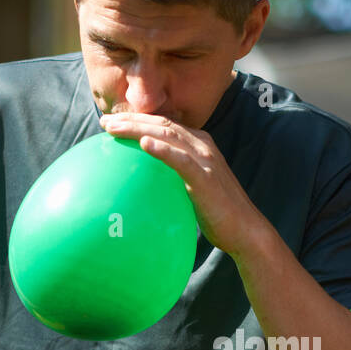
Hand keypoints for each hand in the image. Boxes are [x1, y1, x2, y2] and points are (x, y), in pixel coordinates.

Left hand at [99, 112, 267, 259]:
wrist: (245, 230)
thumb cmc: (218, 213)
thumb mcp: (194, 188)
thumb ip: (176, 177)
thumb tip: (149, 183)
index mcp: (199, 145)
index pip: (164, 125)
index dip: (137, 120)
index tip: (112, 122)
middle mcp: (202, 145)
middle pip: (162, 124)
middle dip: (131, 119)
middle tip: (104, 122)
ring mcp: (205, 159)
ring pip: (167, 135)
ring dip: (138, 128)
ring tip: (113, 128)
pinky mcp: (206, 177)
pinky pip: (181, 159)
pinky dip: (163, 149)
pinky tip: (144, 144)